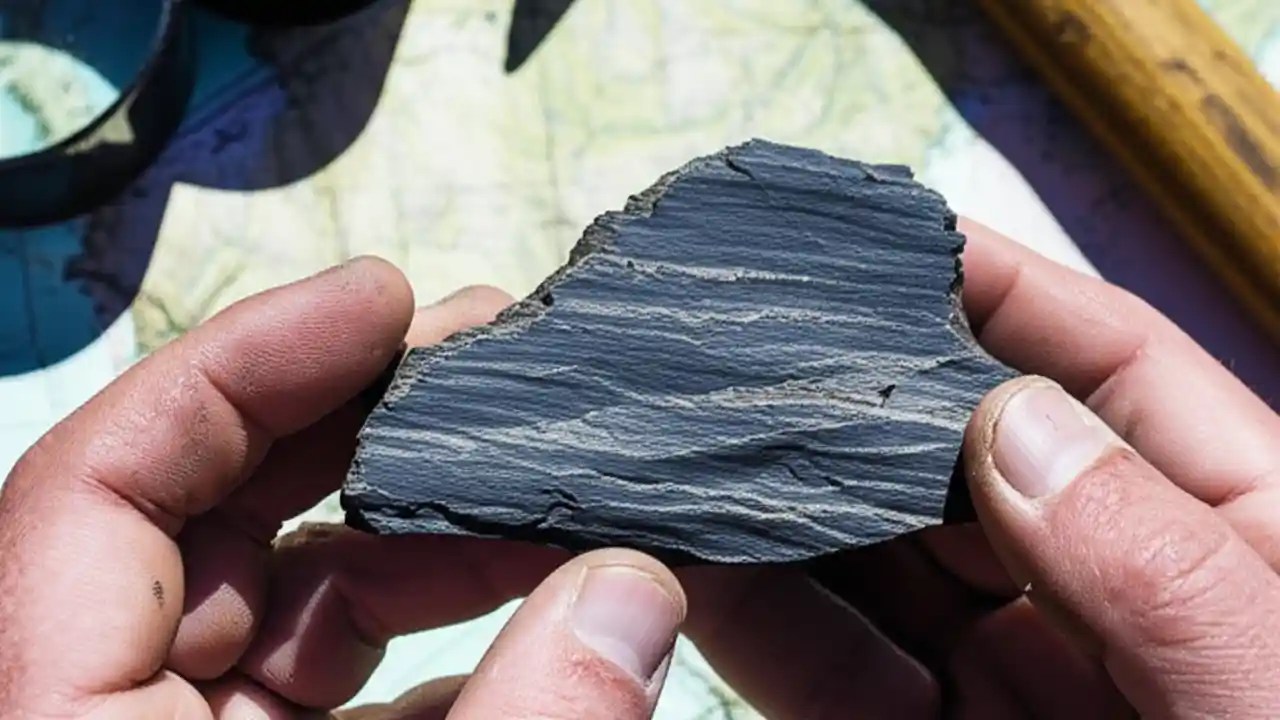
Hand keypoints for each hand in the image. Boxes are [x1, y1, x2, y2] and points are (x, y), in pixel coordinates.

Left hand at [0, 260, 687, 718]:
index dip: (240, 363)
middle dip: (353, 423)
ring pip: (272, 601)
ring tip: (536, 482)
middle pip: (200, 516)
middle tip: (482, 358)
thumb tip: (637, 590)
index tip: (382, 300)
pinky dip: (418, 643)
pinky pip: (310, 688)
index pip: (98, 483)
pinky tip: (529, 613)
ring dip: (412, 533)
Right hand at [677, 220, 1279, 718]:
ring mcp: (1018, 672)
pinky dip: (759, 617)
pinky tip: (692, 562)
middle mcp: (1107, 588)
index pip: (1115, 370)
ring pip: (880, 559)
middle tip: (745, 335)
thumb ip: (1154, 562)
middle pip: (968, 456)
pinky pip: (835, 670)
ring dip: (784, 501)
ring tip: (686, 436)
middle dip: (858, 395)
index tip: (889, 235)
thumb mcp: (1266, 688)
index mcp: (1233, 536)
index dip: (1005, 289)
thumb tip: (1008, 417)